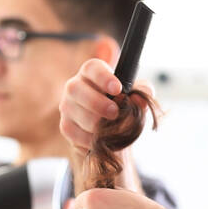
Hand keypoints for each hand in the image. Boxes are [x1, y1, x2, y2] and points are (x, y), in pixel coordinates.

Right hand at [59, 58, 151, 193]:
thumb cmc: (122, 106)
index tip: (118, 89)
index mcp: (92, 73)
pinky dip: (90, 139)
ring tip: (111, 130)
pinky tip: (100, 140)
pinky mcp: (65, 126)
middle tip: (115, 113)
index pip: (92, 68)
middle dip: (97, 103)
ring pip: (75, 113)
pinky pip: (74, 133)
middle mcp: (75, 87)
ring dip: (96, 124)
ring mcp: (67, 106)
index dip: (103, 77)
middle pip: (76, 89)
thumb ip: (142, 93)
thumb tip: (140, 100)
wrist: (112, 132)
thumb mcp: (135, 96)